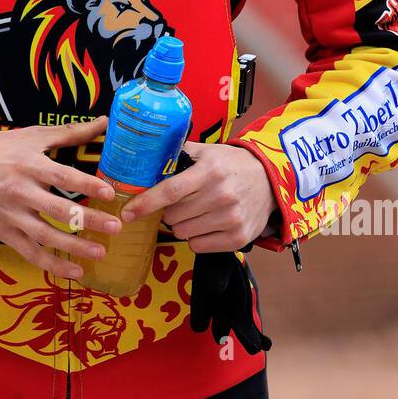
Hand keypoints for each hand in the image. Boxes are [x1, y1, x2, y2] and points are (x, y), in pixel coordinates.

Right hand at [0, 115, 121, 279]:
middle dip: (88, 220)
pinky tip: (75, 271)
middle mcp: (19, 191)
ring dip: (74, 247)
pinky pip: (30, 252)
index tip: (108, 193)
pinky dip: (52, 265)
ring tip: (100, 252)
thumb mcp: (29, 136)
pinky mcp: (3, 233)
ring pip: (46, 236)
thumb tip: (104, 122)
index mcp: (27, 164)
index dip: (86, 185)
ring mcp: (10, 215)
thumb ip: (69, 133)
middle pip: (58, 209)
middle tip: (115, 227)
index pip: (61, 175)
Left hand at [120, 141, 274, 251]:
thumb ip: (178, 154)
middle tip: (178, 203)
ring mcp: (231, 219)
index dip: (145, 203)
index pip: (170, 191)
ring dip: (181, 225)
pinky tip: (206, 223)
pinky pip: (198, 246)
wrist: (270, 180)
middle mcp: (221, 196)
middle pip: (173, 216)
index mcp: (209, 172)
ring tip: (195, 212)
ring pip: (183, 232)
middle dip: (168, 212)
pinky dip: (196, 237)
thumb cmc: (231, 165)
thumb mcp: (207, 152)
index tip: (128, 212)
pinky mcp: (238, 238)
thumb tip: (144, 156)